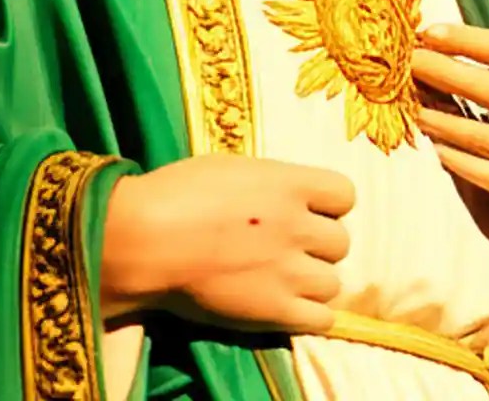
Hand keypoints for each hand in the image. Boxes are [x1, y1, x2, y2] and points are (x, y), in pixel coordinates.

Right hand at [100, 153, 354, 334]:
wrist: (143, 240)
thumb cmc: (173, 194)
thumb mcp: (228, 169)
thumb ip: (267, 183)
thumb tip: (283, 194)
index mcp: (288, 184)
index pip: (344, 193)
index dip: (328, 204)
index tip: (307, 210)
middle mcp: (297, 226)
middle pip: (340, 242)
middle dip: (317, 245)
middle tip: (287, 248)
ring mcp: (289, 270)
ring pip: (332, 283)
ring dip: (312, 282)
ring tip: (283, 280)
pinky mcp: (274, 310)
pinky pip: (321, 319)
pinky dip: (310, 315)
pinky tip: (288, 307)